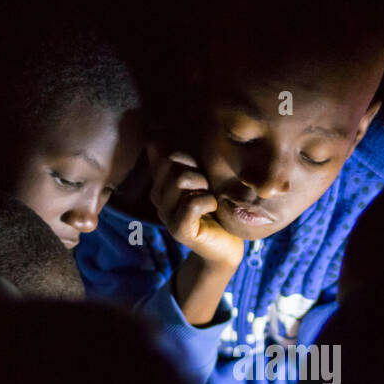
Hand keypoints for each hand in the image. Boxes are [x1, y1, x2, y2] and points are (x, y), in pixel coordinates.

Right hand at [149, 146, 244, 271]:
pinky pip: (192, 203)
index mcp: (161, 182)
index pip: (165, 152)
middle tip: (210, 185)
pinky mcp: (179, 231)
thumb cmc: (218, 209)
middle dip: (197, 167)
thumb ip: (188, 160)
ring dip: (204, 184)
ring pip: (181, 180)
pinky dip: (208, 201)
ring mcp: (166, 215)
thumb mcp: (204, 178)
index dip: (188, 155)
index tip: (202, 169)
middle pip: (172, 162)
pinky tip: (214, 207)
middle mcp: (159, 197)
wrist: (225, 247)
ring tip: (212, 195)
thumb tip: (163, 135)